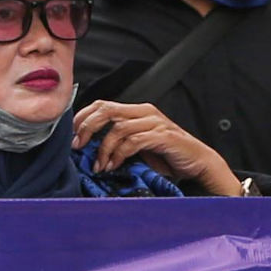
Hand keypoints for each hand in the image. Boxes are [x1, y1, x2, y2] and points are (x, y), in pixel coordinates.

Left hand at [73, 100, 242, 197]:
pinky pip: (133, 142)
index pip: (102, 105)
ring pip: (117, 128)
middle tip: (77, 146)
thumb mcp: (137, 147)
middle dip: (87, 128)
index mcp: (137, 111)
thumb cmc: (168, 157)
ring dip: (103, 149)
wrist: (198, 164)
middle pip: (106, 110)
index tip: (72, 135)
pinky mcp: (163, 136)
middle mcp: (145, 112)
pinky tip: (114, 166)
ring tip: (100, 166)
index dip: (83, 117)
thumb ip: (118, 142)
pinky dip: (119, 155)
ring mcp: (155, 122)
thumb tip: (88, 148)